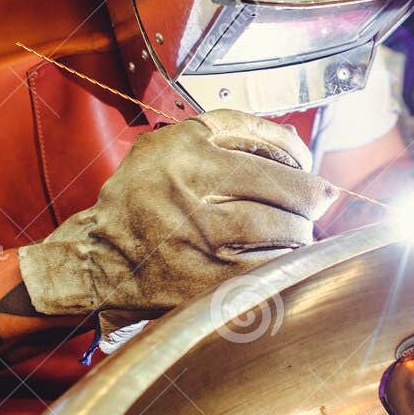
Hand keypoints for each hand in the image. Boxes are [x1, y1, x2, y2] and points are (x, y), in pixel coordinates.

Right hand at [17, 110, 335, 319]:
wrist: (98, 257)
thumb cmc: (145, 194)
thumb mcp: (174, 141)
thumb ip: (234, 130)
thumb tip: (299, 145)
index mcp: (187, 153)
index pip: (273, 154)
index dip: (305, 167)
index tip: (315, 177)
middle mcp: (191, 195)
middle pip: (284, 196)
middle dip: (309, 204)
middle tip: (314, 209)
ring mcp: (198, 243)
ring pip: (280, 235)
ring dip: (301, 236)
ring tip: (298, 234)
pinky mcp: (203, 284)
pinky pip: (266, 273)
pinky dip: (284, 267)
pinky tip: (282, 262)